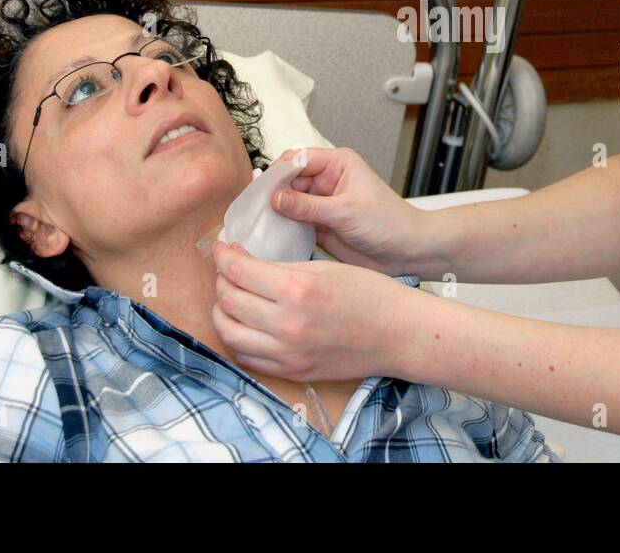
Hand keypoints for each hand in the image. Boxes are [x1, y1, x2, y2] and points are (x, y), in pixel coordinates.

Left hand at [210, 239, 411, 381]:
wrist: (398, 334)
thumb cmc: (370, 294)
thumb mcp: (324, 268)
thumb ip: (281, 267)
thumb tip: (242, 261)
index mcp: (297, 289)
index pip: (238, 271)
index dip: (223, 256)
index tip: (223, 248)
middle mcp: (288, 325)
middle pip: (228, 300)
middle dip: (221, 279)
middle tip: (228, 269)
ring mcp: (288, 353)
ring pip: (229, 332)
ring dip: (223, 310)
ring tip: (232, 296)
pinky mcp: (292, 371)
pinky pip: (246, 357)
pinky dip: (238, 338)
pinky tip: (245, 323)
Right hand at [269, 146, 438, 276]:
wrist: (407, 251)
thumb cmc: (390, 223)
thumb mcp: (347, 212)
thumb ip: (308, 206)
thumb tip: (276, 198)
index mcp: (338, 164)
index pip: (298, 159)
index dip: (278, 172)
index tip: (261, 189)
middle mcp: (328, 180)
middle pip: (288, 180)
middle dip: (272, 192)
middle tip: (253, 208)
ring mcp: (322, 203)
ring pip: (288, 202)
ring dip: (275, 212)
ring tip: (257, 223)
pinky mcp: (320, 224)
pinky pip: (294, 221)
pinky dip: (283, 227)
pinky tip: (272, 235)